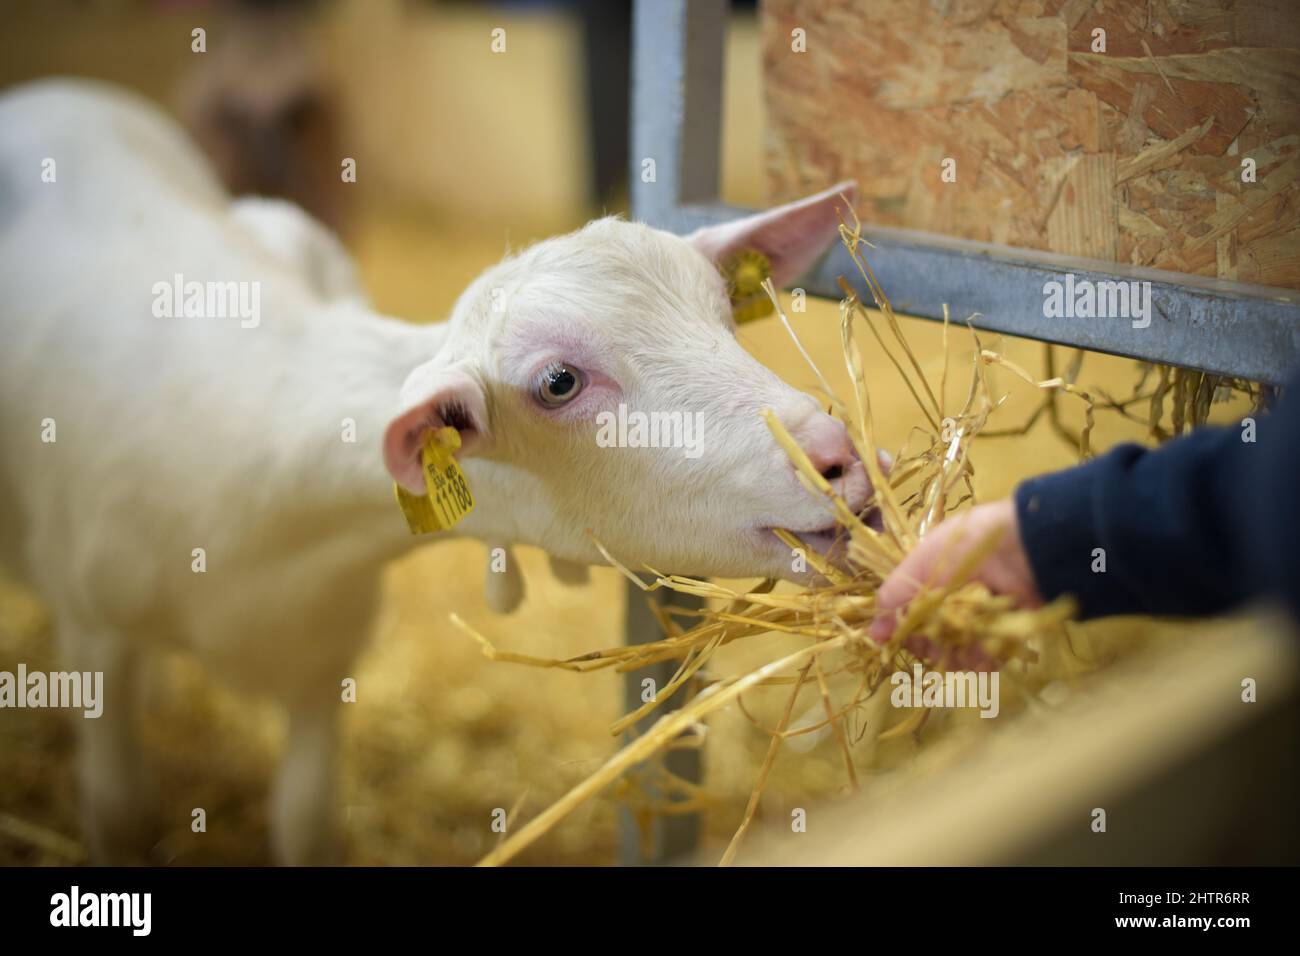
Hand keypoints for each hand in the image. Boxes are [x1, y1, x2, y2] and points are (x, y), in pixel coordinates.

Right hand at [869, 499, 1043, 647]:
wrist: (1018, 549)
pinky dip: (980, 659)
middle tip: (933, 638)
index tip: (895, 639)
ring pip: (955, 652)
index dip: (902, 630)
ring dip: (953, 653)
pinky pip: (984, 658)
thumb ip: (893, 600)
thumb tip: (871, 635)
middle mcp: (952, 601)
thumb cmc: (961, 550)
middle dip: (928, 644)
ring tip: (961, 642)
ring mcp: (977, 619)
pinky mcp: (1002, 633)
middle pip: (930, 639)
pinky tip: (980, 650)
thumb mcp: (918, 567)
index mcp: (930, 582)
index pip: (908, 616)